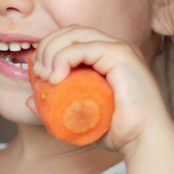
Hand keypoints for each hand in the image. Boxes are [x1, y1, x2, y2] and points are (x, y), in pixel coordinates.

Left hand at [27, 26, 173, 154]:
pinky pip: (83, 48)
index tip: (37, 73)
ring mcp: (119, 49)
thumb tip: (30, 99)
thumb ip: (55, 109)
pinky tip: (55, 77)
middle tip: (38, 73)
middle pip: (70, 31)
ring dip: (52, 52)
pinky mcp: (121, 55)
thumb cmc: (118, 132)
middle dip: (47, 47)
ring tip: (45, 76)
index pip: (71, 37)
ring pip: (75, 35)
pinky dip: (63, 58)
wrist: (144, 141)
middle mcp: (114, 47)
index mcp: (106, 56)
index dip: (49, 48)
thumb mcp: (79, 118)